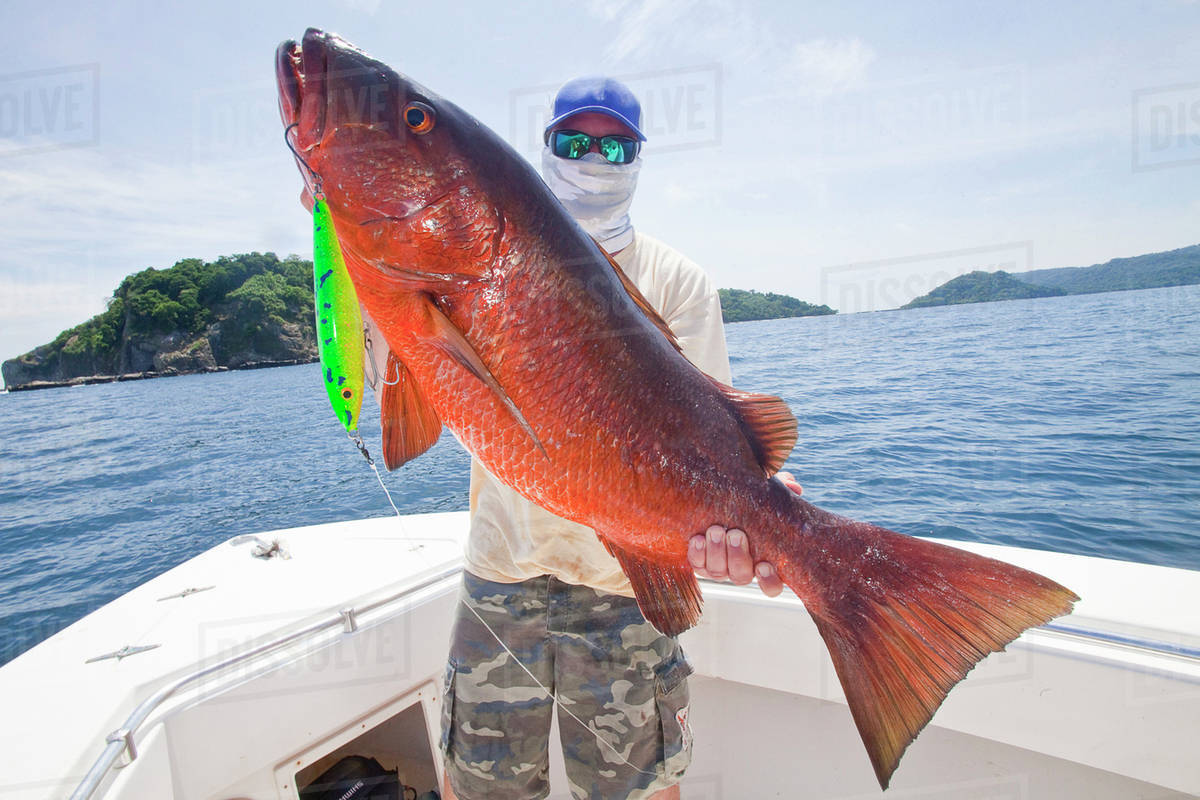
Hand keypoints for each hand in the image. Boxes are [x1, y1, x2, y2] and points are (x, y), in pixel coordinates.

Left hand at [688, 472, 801, 597]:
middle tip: (735, 534)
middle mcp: (742, 569)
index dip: (768, 580)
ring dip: (716, 552)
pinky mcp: (700, 561)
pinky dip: (697, 553)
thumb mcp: (768, 494)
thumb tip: (794, 487)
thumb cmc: (752, 501)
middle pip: (741, 576)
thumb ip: (782, 489)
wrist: (720, 499)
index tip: (764, 565)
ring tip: (716, 530)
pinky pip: (697, 565)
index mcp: (765, 562)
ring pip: (718, 572)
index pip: (772, 585)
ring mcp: (721, 567)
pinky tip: (698, 538)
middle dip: (738, 556)